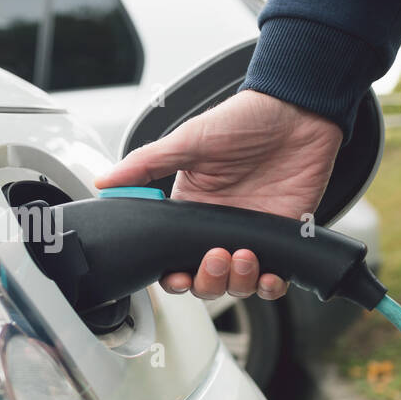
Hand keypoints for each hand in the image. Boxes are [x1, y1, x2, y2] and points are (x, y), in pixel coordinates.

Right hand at [94, 89, 341, 300]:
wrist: (297, 112)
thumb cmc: (243, 120)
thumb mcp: (187, 141)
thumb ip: (145, 165)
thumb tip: (104, 181)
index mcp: (190, 209)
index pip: (173, 257)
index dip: (173, 275)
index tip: (176, 274)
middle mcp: (218, 227)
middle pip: (204, 280)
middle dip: (207, 280)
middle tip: (215, 254)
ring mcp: (250, 235)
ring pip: (236, 284)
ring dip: (237, 281)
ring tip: (244, 254)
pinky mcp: (281, 238)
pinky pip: (273, 280)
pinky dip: (269, 287)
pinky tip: (268, 274)